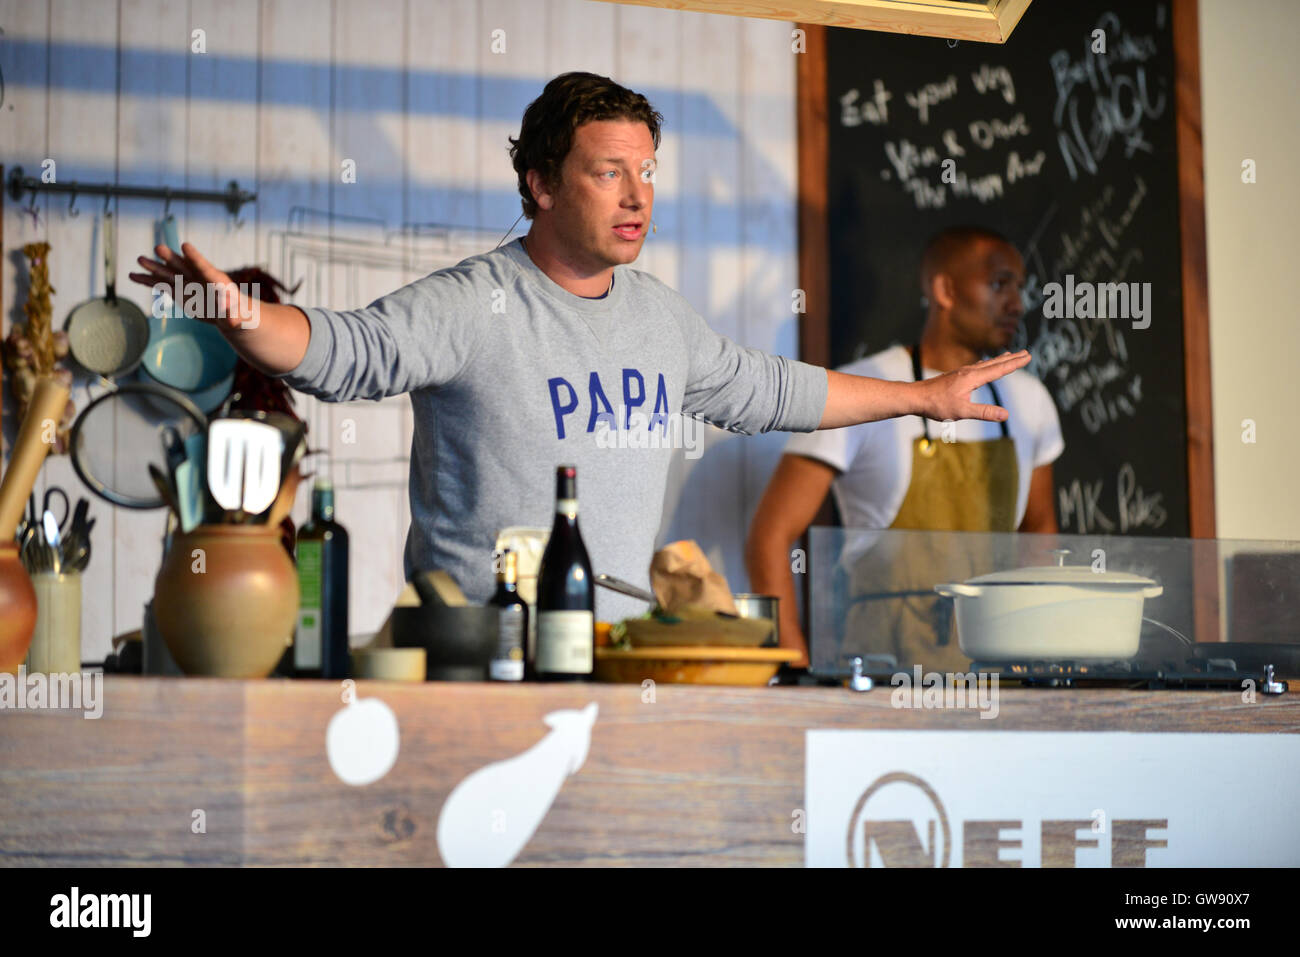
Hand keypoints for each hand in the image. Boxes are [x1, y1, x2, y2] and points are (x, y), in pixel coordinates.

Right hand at [129, 242, 252, 330]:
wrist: (227, 313)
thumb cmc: (237, 313)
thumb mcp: (239, 317)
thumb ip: (234, 316)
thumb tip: (231, 320)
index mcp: (216, 280)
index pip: (205, 267)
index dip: (195, 258)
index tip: (185, 246)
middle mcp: (198, 278)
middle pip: (183, 266)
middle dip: (171, 258)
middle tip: (159, 248)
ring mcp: (186, 283)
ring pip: (168, 273)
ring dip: (154, 267)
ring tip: (139, 259)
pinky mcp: (178, 291)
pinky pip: (160, 284)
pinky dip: (147, 280)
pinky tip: (132, 275)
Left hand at [917, 350, 1030, 422]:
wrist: (915, 397)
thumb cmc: (936, 405)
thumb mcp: (961, 412)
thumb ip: (984, 413)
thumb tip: (1005, 415)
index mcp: (972, 378)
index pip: (999, 369)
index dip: (1014, 364)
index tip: (1028, 356)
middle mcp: (968, 372)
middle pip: (994, 363)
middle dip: (1011, 358)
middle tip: (1026, 352)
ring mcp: (961, 373)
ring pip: (985, 364)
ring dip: (999, 360)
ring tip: (1009, 355)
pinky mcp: (955, 376)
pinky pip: (976, 367)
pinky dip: (986, 364)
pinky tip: (983, 367)